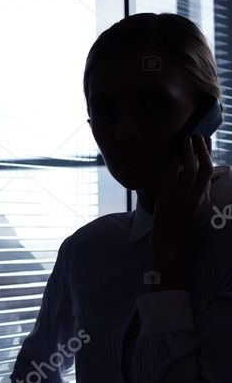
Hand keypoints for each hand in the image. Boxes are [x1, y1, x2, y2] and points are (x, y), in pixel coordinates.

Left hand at [150, 135, 212, 290]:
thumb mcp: (195, 213)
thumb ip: (197, 198)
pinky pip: (174, 176)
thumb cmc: (180, 231)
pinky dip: (175, 162)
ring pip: (191, 169)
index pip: (211, 174)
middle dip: (204, 150)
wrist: (171, 246)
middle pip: (206, 168)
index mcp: (205, 199)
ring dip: (190, 152)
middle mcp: (198, 196)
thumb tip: (199, 186)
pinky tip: (173, 153)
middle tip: (200, 135)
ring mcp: (184, 196)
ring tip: (187, 138)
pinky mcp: (171, 198)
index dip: (210, 158)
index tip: (207, 144)